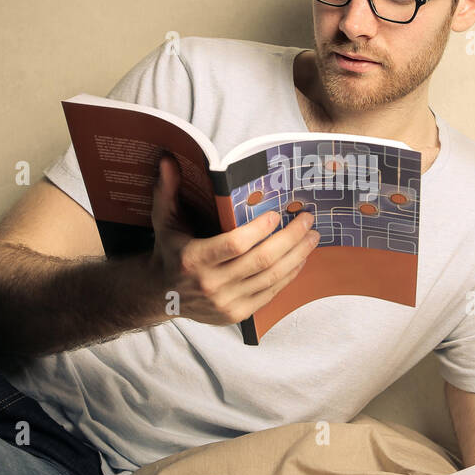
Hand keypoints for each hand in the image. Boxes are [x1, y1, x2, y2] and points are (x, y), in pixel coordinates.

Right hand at [148, 152, 319, 325]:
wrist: (163, 295)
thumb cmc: (170, 251)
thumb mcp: (164, 221)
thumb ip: (167, 190)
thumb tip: (167, 159)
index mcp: (194, 259)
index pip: (235, 244)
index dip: (260, 229)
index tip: (278, 213)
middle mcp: (211, 284)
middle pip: (261, 260)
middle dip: (290, 237)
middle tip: (307, 220)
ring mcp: (226, 303)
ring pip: (272, 277)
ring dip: (297, 255)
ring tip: (312, 236)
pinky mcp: (238, 314)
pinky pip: (271, 293)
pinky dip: (289, 275)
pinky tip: (300, 258)